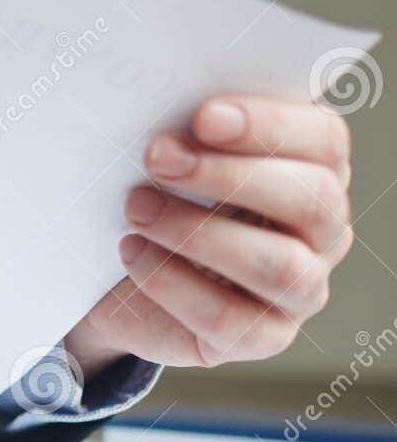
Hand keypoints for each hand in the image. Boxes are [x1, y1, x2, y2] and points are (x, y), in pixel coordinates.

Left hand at [65, 95, 353, 375]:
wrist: (117, 280)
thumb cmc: (158, 199)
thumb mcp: (173, 159)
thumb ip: (189, 130)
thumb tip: (165, 105)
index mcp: (314, 170)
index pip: (324, 140)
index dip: (270, 124)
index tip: (203, 116)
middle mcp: (323, 231)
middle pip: (311, 199)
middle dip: (229, 175)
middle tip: (157, 157)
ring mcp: (301, 290)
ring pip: (278, 264)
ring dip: (197, 232)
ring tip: (135, 208)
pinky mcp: (261, 337)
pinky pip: (229, 317)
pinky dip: (173, 283)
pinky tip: (132, 253)